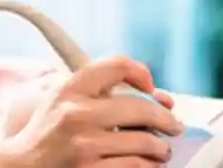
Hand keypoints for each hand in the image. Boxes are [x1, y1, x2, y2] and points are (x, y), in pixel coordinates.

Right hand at [4, 55, 183, 167]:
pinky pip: (136, 167)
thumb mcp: (63, 101)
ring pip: (145, 142)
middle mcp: (76, 114)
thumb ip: (101, 92)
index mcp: (70, 89)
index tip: (150, 88)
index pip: (117, 64)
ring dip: (161, 148)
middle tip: (173, 126)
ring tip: (161, 150)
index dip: (141, 73)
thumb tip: (162, 98)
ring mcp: (84, 146)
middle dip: (166, 119)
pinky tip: (146, 165)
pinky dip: (148, 167)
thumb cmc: (49, 135)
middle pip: (142, 107)